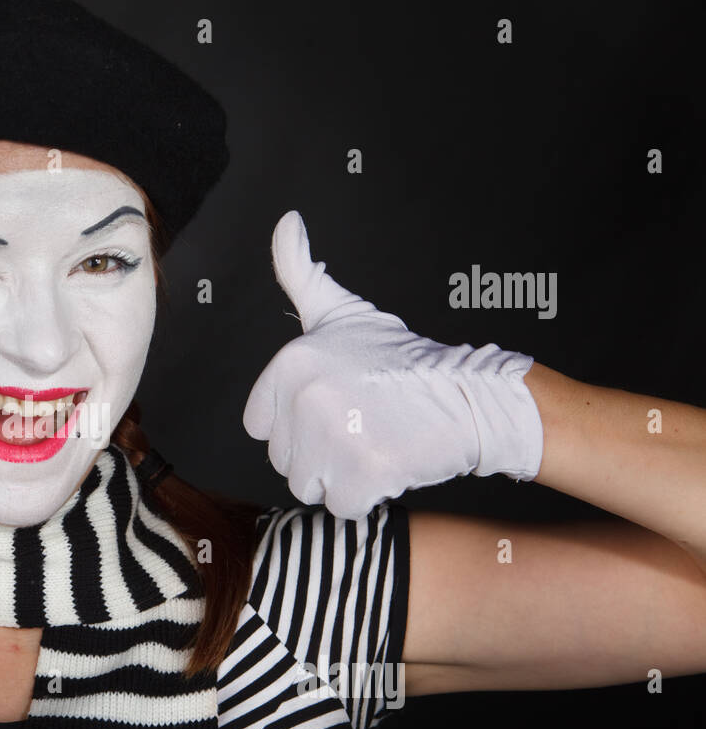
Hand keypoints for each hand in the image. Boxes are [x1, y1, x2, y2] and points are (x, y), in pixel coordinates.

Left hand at [242, 211, 542, 519]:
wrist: (469, 395)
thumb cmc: (401, 360)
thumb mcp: (342, 312)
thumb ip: (300, 273)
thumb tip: (285, 223)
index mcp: (290, 363)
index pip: (260, 426)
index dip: (296, 425)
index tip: (335, 408)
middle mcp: (305, 397)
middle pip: (285, 459)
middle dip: (320, 452)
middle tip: (362, 425)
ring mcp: (334, 437)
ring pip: (308, 484)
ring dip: (339, 475)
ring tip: (373, 442)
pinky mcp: (363, 473)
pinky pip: (340, 506)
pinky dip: (365, 496)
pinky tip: (389, 463)